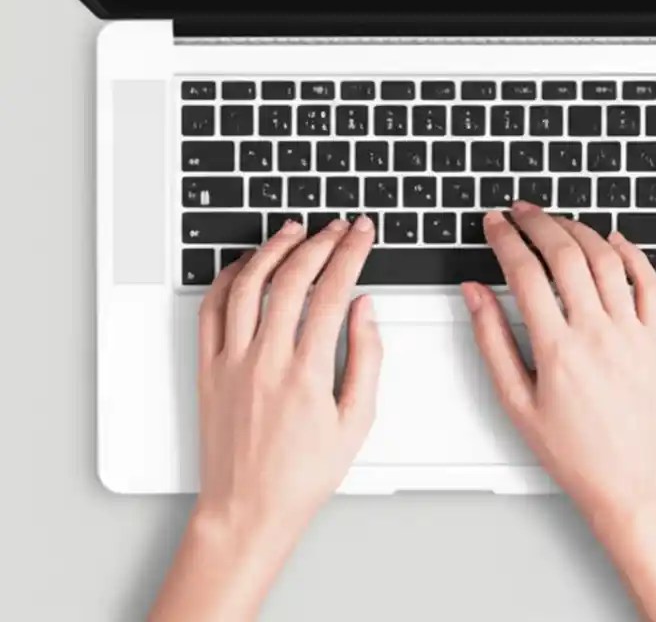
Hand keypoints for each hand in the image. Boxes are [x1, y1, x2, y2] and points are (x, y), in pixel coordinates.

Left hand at [150, 216, 381, 621]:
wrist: (248, 510)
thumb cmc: (302, 475)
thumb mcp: (357, 422)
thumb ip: (366, 359)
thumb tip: (366, 311)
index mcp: (306, 373)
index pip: (333, 292)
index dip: (350, 253)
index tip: (361, 233)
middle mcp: (264, 361)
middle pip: (291, 279)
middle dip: (319, 242)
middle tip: (336, 227)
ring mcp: (230, 363)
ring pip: (247, 285)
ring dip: (272, 250)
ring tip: (293, 231)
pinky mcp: (207, 370)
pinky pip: (211, 310)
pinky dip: (228, 279)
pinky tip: (245, 266)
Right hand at [462, 202, 655, 521]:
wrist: (631, 482)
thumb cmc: (575, 453)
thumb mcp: (517, 403)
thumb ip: (492, 342)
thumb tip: (475, 294)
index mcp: (557, 350)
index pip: (525, 272)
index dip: (505, 238)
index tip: (494, 223)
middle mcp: (597, 334)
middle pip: (566, 253)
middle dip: (538, 221)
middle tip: (520, 210)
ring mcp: (631, 332)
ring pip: (607, 258)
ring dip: (579, 229)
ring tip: (557, 220)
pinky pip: (648, 281)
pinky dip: (631, 253)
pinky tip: (613, 240)